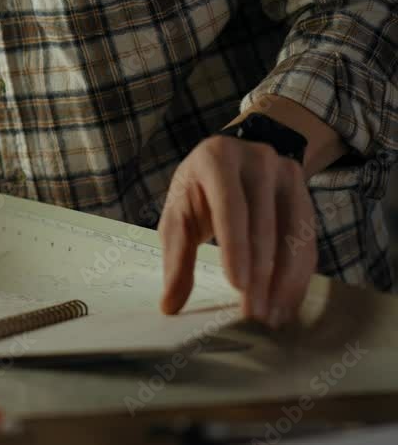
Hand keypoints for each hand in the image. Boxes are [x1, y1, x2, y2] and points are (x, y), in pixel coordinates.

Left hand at [158, 135, 317, 327]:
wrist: (232, 160)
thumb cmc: (197, 192)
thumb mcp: (179, 217)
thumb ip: (175, 259)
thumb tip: (169, 307)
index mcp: (217, 159)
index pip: (230, 206)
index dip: (236, 247)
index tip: (238, 286)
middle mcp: (257, 160)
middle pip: (264, 224)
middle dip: (261, 275)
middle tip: (253, 315)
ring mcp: (287, 173)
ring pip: (294, 234)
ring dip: (285, 281)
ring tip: (271, 317)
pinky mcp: (305, 192)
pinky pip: (307, 239)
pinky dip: (299, 275)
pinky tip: (287, 303)